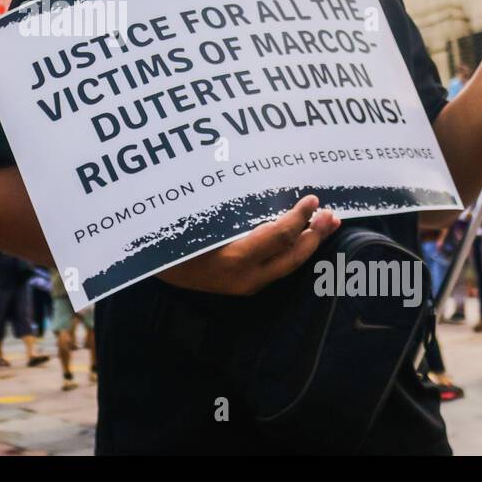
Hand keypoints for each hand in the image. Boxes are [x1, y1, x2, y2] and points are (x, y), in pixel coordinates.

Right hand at [159, 195, 340, 295]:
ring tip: (325, 226)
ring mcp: (245, 285)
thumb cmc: (172, 235)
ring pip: (287, 265)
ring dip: (308, 244)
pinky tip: (298, 239)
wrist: (149, 267)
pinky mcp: (242, 286)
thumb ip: (237, 212)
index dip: (300, 215)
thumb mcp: (202, 218)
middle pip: (292, 256)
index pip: (281, 234)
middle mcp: (246, 277)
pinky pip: (275, 267)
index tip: (312, 198)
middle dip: (314, 235)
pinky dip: (291, 251)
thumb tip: (271, 196)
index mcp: (236, 258)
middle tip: (332, 215)